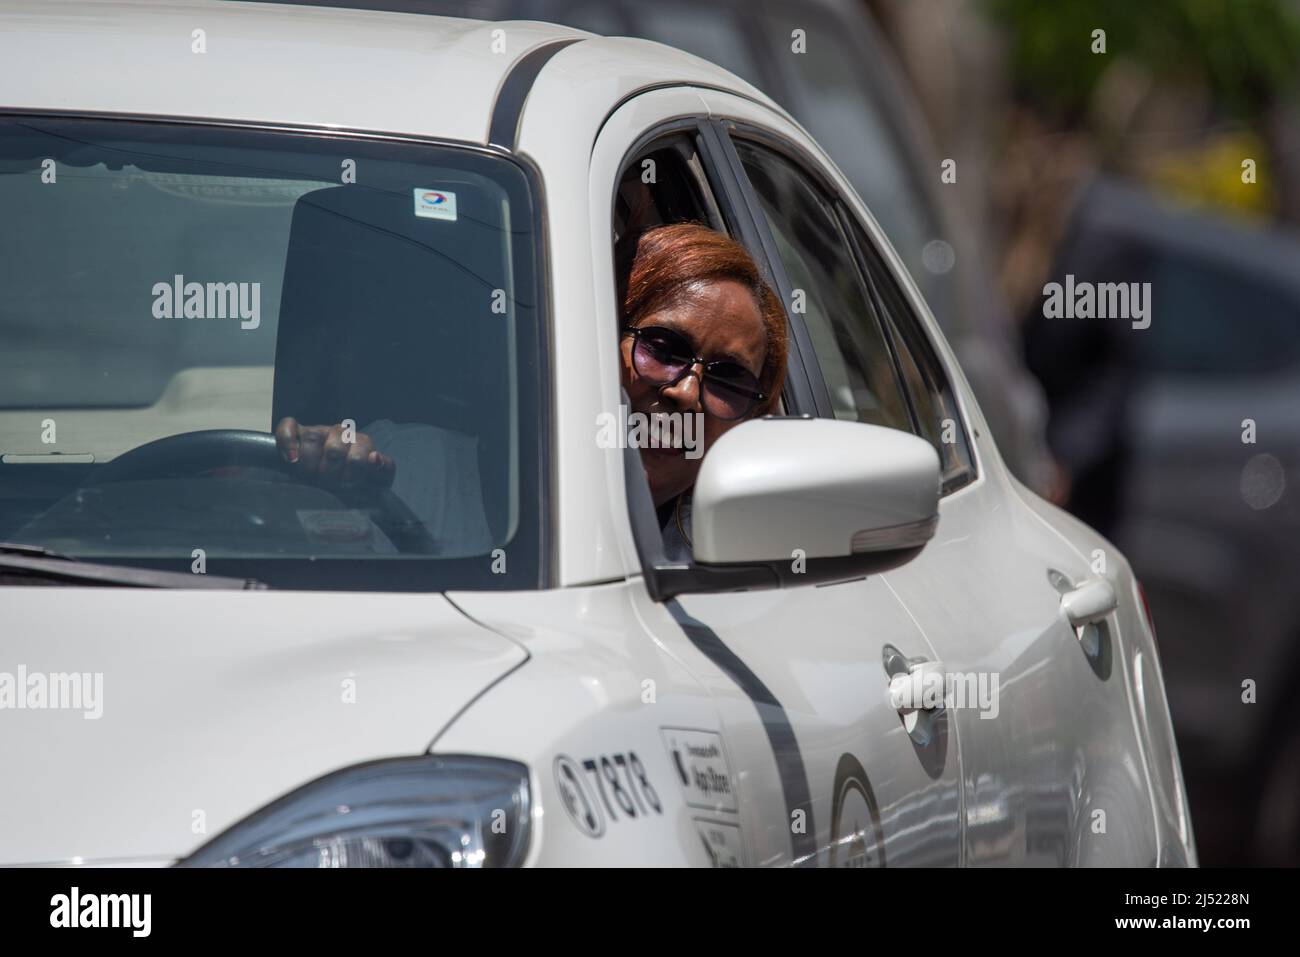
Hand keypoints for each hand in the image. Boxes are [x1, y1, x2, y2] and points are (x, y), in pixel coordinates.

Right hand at [274, 417, 395, 487]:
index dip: (354, 474)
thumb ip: (384, 469)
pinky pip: (288, 427)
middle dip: (331, 473)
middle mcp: (341, 434)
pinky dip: (288, 441)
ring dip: (311, 464)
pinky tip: (291, 458)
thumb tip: (375, 457)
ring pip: (313, 439)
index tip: (349, 486)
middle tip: (329, 484)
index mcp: (363, 444)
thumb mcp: (377, 480)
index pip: (361, 454)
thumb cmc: (355, 482)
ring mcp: (319, 431)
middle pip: (335, 449)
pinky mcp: (298, 431)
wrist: (334, 481)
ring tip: (311, 477)